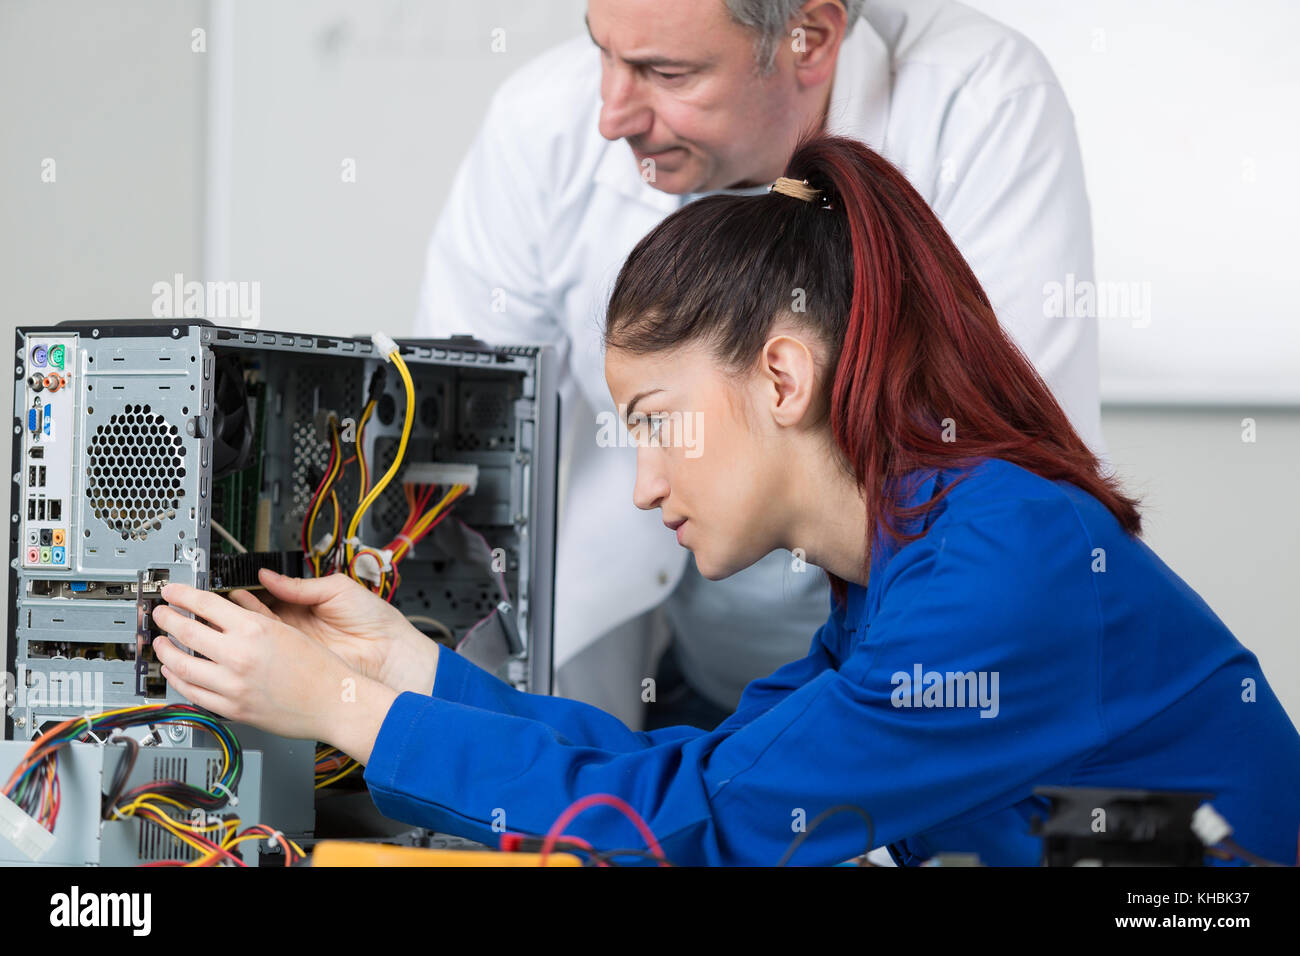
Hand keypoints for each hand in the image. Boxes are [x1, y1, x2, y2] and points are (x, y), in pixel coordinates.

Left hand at [150, 582, 397, 757]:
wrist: (335, 702)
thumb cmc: (322, 668)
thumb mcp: (289, 630)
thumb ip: (257, 616)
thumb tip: (234, 604)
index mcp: (255, 630)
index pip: (205, 605)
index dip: (182, 595)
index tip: (172, 592)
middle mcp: (239, 656)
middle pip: (186, 632)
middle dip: (167, 620)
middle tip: (160, 614)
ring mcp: (233, 685)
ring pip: (182, 665)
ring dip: (165, 651)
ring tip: (161, 643)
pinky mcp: (232, 709)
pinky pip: (193, 693)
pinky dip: (178, 681)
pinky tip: (175, 673)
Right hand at [224, 568, 440, 695]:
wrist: (393, 654)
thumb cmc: (376, 621)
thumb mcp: (337, 590)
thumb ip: (301, 585)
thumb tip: (268, 576)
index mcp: (306, 605)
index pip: (267, 596)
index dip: (247, 590)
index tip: (228, 584)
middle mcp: (297, 627)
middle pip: (256, 616)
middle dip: (234, 607)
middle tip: (212, 598)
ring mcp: (294, 648)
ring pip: (256, 636)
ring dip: (236, 626)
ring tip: (216, 614)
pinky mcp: (295, 666)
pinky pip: (267, 655)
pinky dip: (250, 646)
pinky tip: (235, 636)